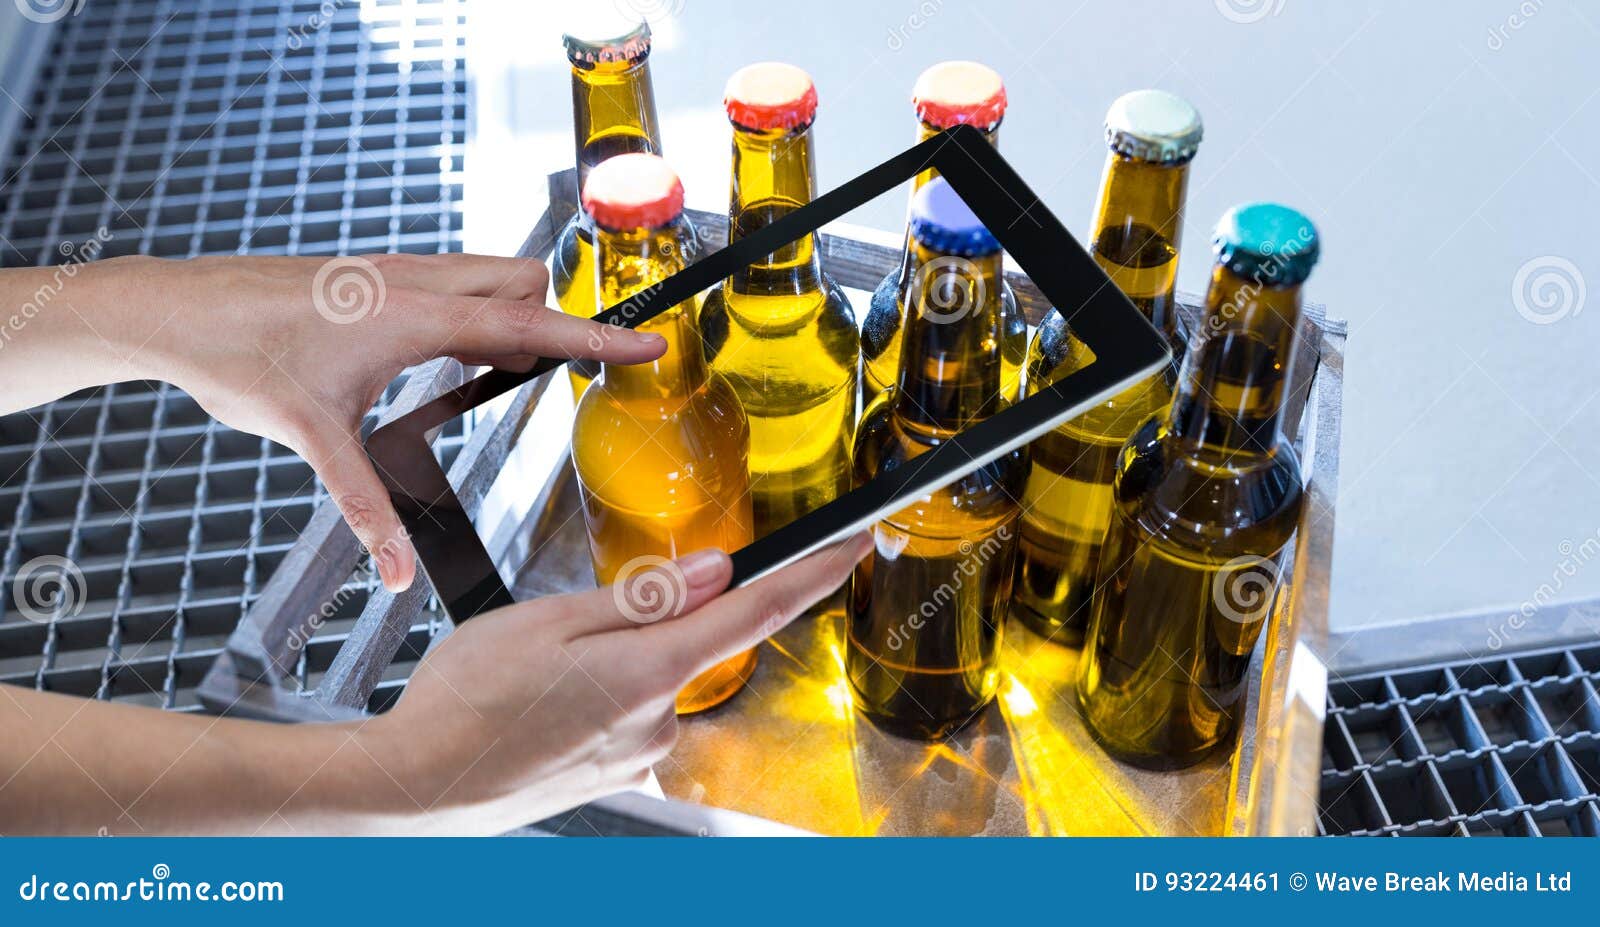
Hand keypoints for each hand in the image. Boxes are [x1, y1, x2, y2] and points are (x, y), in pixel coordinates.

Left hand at [13, 253, 663, 591]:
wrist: (172, 307)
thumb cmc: (237, 358)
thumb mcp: (310, 439)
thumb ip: (365, 508)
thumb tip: (397, 572)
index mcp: (416, 316)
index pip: (532, 323)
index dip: (596, 338)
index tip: (649, 342)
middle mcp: (413, 283)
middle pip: (524, 285)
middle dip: (557, 321)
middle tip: (575, 372)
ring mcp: (392, 274)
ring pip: (488, 277)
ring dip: (515, 314)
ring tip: (517, 371)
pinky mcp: (371, 278)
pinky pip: (451, 284)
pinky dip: (473, 312)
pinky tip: (446, 359)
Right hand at [356, 532, 872, 834]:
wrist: (414, 787)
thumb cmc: (464, 702)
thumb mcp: (547, 623)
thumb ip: (641, 597)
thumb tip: (717, 571)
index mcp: (647, 670)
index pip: (757, 610)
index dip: (814, 572)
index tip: (855, 542)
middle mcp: (658, 718)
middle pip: (689, 640)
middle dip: (641, 620)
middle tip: (555, 634)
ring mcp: (640, 752)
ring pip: (650, 676)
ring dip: (608, 662)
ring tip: (530, 677)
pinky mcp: (619, 772)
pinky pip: (627, 712)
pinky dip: (595, 696)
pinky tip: (541, 706)